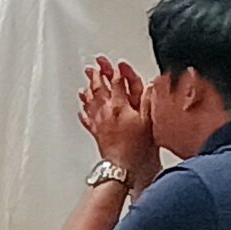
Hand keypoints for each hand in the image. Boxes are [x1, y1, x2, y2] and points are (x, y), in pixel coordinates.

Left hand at [77, 57, 154, 173]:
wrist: (122, 165)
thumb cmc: (136, 146)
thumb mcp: (148, 120)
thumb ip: (148, 101)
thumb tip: (149, 86)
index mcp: (120, 106)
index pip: (117, 82)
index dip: (118, 71)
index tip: (117, 65)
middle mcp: (107, 111)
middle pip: (99, 88)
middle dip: (97, 75)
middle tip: (94, 66)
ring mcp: (99, 121)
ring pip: (90, 100)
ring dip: (87, 89)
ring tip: (85, 83)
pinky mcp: (96, 132)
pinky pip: (86, 118)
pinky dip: (83, 112)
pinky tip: (81, 110)